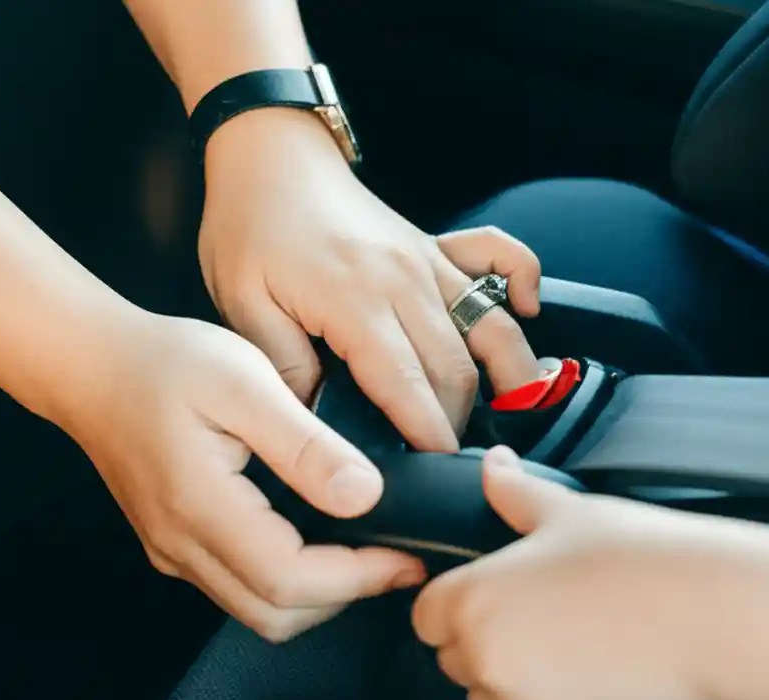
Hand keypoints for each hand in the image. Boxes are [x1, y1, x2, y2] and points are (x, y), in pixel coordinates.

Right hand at [63, 311, 425, 641]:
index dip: (358, 577)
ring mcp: (173, 550)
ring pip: (258, 608)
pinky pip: (238, 585)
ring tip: (366, 548)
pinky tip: (315, 534)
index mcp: (200, 506)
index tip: (407, 554)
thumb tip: (365, 495)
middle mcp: (181, 545)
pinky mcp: (174, 544)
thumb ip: (305, 444)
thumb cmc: (162, 362)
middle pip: (276, 614)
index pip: (290, 580)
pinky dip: (287, 579)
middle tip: (396, 555)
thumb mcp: (244, 381)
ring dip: (318, 592)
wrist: (90, 365)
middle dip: (346, 594)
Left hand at [199, 109, 541, 450]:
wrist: (270, 156)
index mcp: (355, 301)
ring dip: (509, 373)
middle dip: (459, 423)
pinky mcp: (435, 245)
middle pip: (455, 369)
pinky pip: (501, 258)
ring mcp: (427, 259)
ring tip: (516, 416)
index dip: (427, 436)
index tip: (435, 473)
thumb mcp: (242, 306)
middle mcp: (404, 280)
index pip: (407, 386)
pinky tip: (526, 314)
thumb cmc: (250, 228)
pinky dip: (524, 284)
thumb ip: (283, 365)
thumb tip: (313, 419)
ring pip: (489, 327)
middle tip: (451, 463)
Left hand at [411, 447, 724, 699]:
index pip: (426, 616)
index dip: (454, 604)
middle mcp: (484, 657)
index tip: (493, 595)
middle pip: (454, 658)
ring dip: (513, 675)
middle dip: (484, 640)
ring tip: (569, 642)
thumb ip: (514, 492)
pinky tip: (587, 671)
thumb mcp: (568, 511)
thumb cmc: (642, 560)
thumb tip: (494, 467)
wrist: (713, 617)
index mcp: (474, 598)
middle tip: (540, 616)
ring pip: (490, 693)